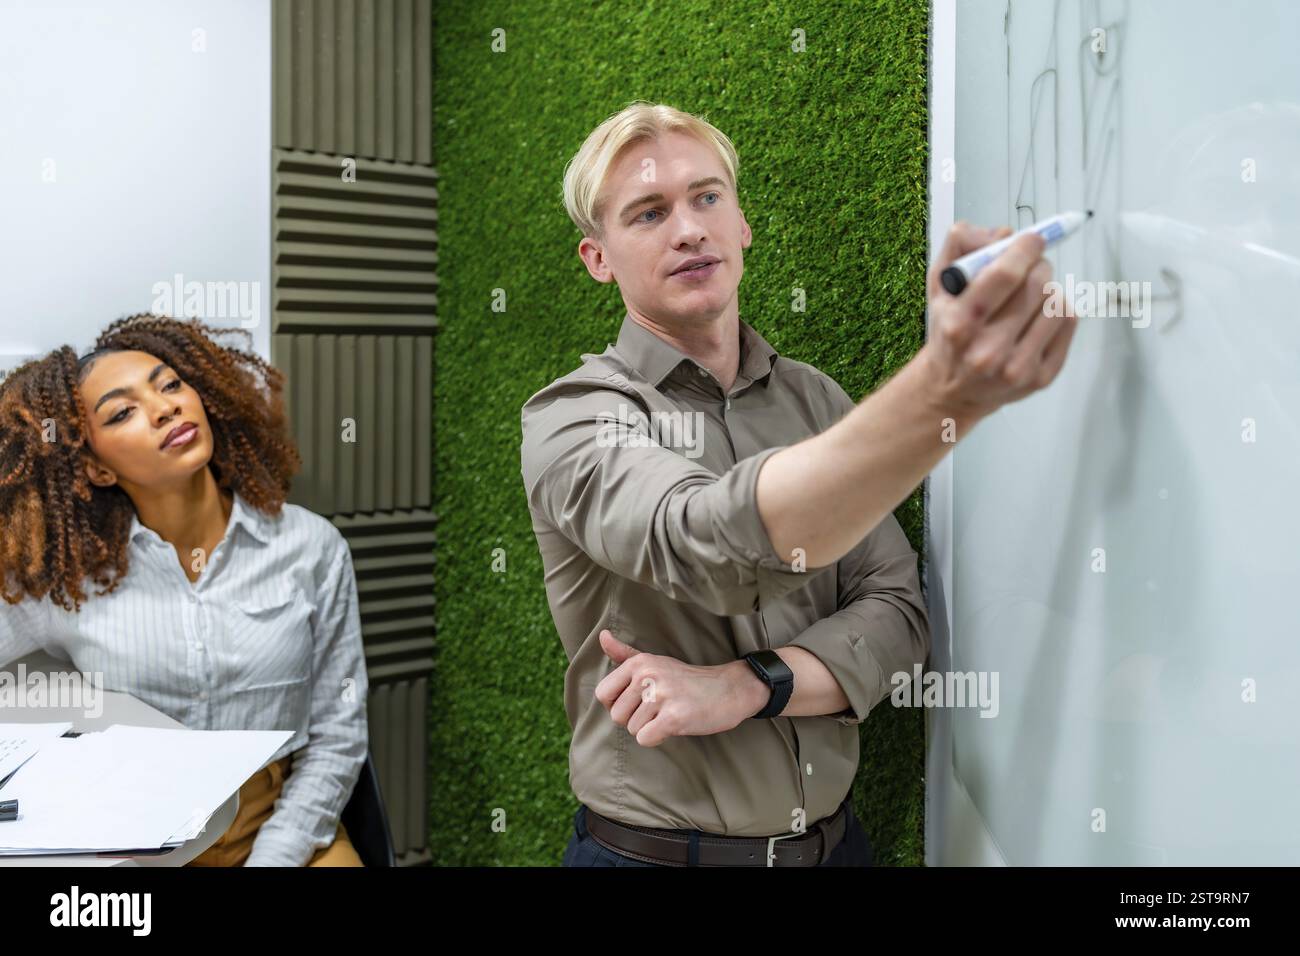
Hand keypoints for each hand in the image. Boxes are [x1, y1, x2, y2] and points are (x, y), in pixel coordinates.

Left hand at [593, 629, 766, 746]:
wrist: (729, 689)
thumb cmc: (688, 680)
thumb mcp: (655, 661)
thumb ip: (625, 654)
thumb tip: (602, 635)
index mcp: (639, 663)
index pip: (603, 693)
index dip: (617, 704)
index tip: (637, 702)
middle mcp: (647, 675)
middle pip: (617, 716)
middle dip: (635, 719)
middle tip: (659, 709)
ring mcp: (661, 695)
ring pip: (633, 729)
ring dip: (650, 729)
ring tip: (670, 714)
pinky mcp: (674, 716)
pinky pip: (645, 739)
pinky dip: (658, 738)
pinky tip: (673, 726)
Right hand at [919, 221, 1077, 421]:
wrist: (951, 390)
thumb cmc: (949, 332)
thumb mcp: (940, 288)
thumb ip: (960, 248)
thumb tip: (1003, 232)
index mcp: (960, 325)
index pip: (1005, 274)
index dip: (1025, 248)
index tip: (1032, 239)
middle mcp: (988, 351)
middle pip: (1037, 284)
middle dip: (1037, 265)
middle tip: (1030, 267)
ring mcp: (1017, 367)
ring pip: (1057, 302)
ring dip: (1047, 289)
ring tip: (1030, 297)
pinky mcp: (1041, 378)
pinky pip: (1068, 323)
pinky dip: (1059, 310)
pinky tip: (1039, 315)